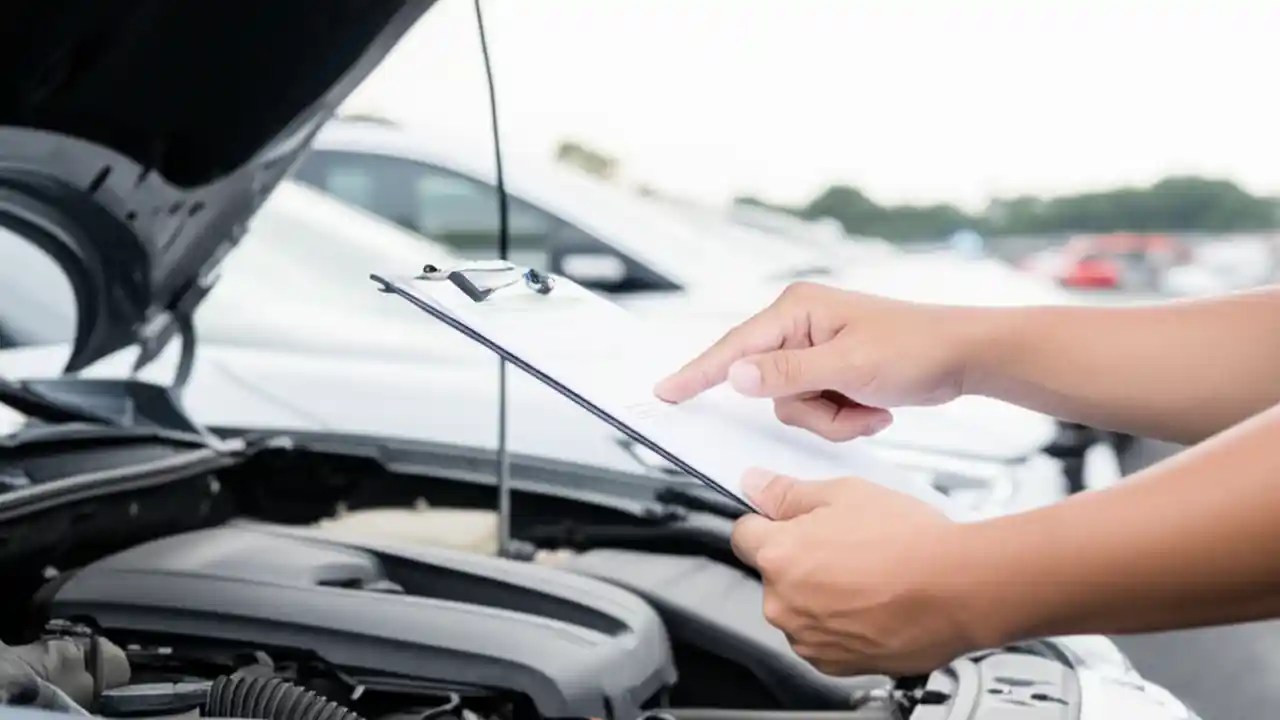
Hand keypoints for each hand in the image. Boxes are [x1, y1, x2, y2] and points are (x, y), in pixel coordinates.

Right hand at [654, 282, 979, 440]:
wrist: (963, 358)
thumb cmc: (915, 349)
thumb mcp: (848, 365)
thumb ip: (787, 374)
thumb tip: (736, 376)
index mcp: (797, 310)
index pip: (735, 348)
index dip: (699, 372)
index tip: (666, 391)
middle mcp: (799, 326)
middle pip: (769, 390)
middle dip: (814, 409)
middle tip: (853, 403)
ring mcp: (815, 351)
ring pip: (793, 408)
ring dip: (834, 418)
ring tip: (871, 405)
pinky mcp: (830, 371)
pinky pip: (816, 411)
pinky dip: (845, 418)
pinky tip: (875, 405)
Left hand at [732, 469, 985, 675]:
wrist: (959, 588)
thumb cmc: (910, 542)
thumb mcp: (845, 493)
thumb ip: (789, 493)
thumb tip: (756, 485)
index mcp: (779, 556)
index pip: (743, 535)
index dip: (767, 522)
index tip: (787, 521)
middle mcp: (783, 603)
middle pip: (774, 573)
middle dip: (800, 558)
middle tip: (846, 543)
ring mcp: (808, 638)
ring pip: (799, 607)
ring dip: (820, 593)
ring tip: (866, 575)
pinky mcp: (834, 664)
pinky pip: (823, 637)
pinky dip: (841, 623)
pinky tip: (873, 602)